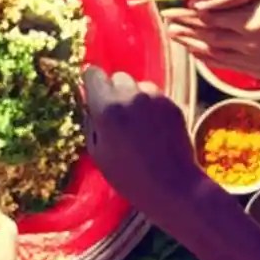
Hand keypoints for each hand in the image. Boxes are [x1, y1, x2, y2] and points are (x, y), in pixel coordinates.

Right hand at [82, 67, 212, 233]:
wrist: (172, 186)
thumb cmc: (128, 176)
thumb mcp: (97, 153)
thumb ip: (90, 121)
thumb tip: (87, 101)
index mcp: (107, 107)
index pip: (93, 73)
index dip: (91, 83)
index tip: (93, 94)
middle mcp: (131, 95)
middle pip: (117, 77)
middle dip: (114, 91)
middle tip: (116, 115)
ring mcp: (154, 98)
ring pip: (138, 86)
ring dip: (134, 98)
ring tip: (137, 125)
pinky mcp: (172, 104)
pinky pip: (155, 96)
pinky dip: (151, 106)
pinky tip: (154, 130)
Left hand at [164, 0, 259, 86]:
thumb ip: (256, 0)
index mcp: (255, 10)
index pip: (212, 8)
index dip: (189, 8)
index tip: (173, 4)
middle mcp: (249, 31)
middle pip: (207, 27)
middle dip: (183, 24)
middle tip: (164, 20)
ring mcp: (252, 53)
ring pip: (212, 46)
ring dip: (189, 41)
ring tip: (172, 35)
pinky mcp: (257, 70)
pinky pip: (224, 63)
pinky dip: (205, 57)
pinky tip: (194, 53)